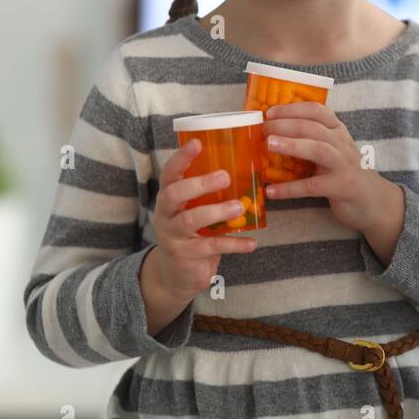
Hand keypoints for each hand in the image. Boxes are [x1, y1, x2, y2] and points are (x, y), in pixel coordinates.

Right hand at [150, 138, 258, 299]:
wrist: (176, 275)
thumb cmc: (192, 233)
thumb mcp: (195, 210)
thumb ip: (211, 194)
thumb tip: (248, 169)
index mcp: (169, 198)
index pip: (170, 173)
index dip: (182, 158)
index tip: (198, 143)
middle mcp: (166, 214)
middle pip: (174, 194)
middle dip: (199, 184)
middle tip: (225, 176)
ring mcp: (173, 236)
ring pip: (190, 220)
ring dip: (217, 211)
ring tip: (240, 206)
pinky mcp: (186, 256)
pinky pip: (211, 247)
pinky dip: (233, 244)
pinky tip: (251, 243)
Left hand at [261, 101, 405, 264]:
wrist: (373, 200)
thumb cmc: (345, 172)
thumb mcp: (333, 150)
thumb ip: (311, 141)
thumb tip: (272, 135)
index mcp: (338, 131)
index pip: (317, 111)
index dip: (292, 109)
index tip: (269, 113)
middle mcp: (342, 144)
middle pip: (313, 128)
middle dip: (285, 125)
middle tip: (262, 129)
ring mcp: (344, 165)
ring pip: (318, 149)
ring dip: (291, 145)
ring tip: (268, 145)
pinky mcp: (341, 187)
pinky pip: (313, 186)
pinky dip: (290, 188)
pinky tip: (271, 191)